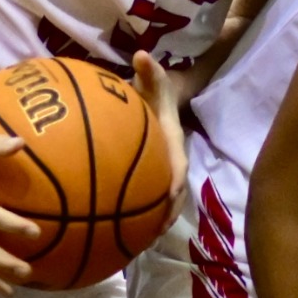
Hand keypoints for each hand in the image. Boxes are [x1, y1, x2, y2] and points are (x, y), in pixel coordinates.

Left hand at [132, 51, 188, 226]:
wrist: (160, 107)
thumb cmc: (154, 96)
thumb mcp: (153, 84)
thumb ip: (150, 72)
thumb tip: (140, 54)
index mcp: (175, 146)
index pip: (179, 168)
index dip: (175, 183)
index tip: (167, 197)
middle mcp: (172, 165)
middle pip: (175, 195)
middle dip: (166, 214)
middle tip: (152, 233)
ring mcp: (163, 177)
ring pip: (163, 205)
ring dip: (154, 223)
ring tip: (136, 242)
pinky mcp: (152, 184)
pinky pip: (148, 205)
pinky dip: (138, 220)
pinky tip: (118, 234)